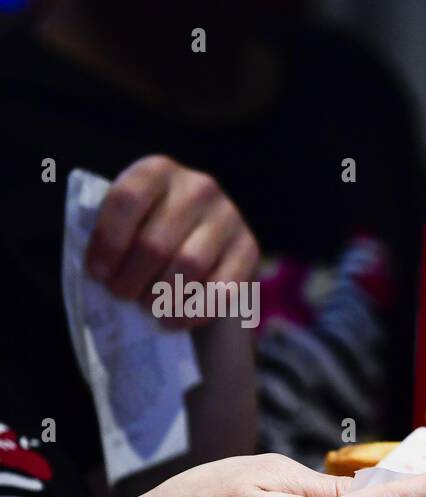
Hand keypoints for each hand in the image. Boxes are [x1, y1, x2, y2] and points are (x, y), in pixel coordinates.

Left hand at [86, 155, 259, 324]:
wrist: (198, 241)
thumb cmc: (148, 233)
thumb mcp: (127, 220)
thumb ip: (113, 235)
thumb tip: (104, 273)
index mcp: (157, 170)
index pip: (127, 200)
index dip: (108, 242)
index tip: (98, 274)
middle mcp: (198, 187)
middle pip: (155, 242)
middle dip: (131, 278)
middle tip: (122, 295)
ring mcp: (229, 216)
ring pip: (188, 266)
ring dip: (162, 297)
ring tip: (148, 307)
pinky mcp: (250, 248)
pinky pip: (221, 289)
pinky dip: (193, 311)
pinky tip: (175, 320)